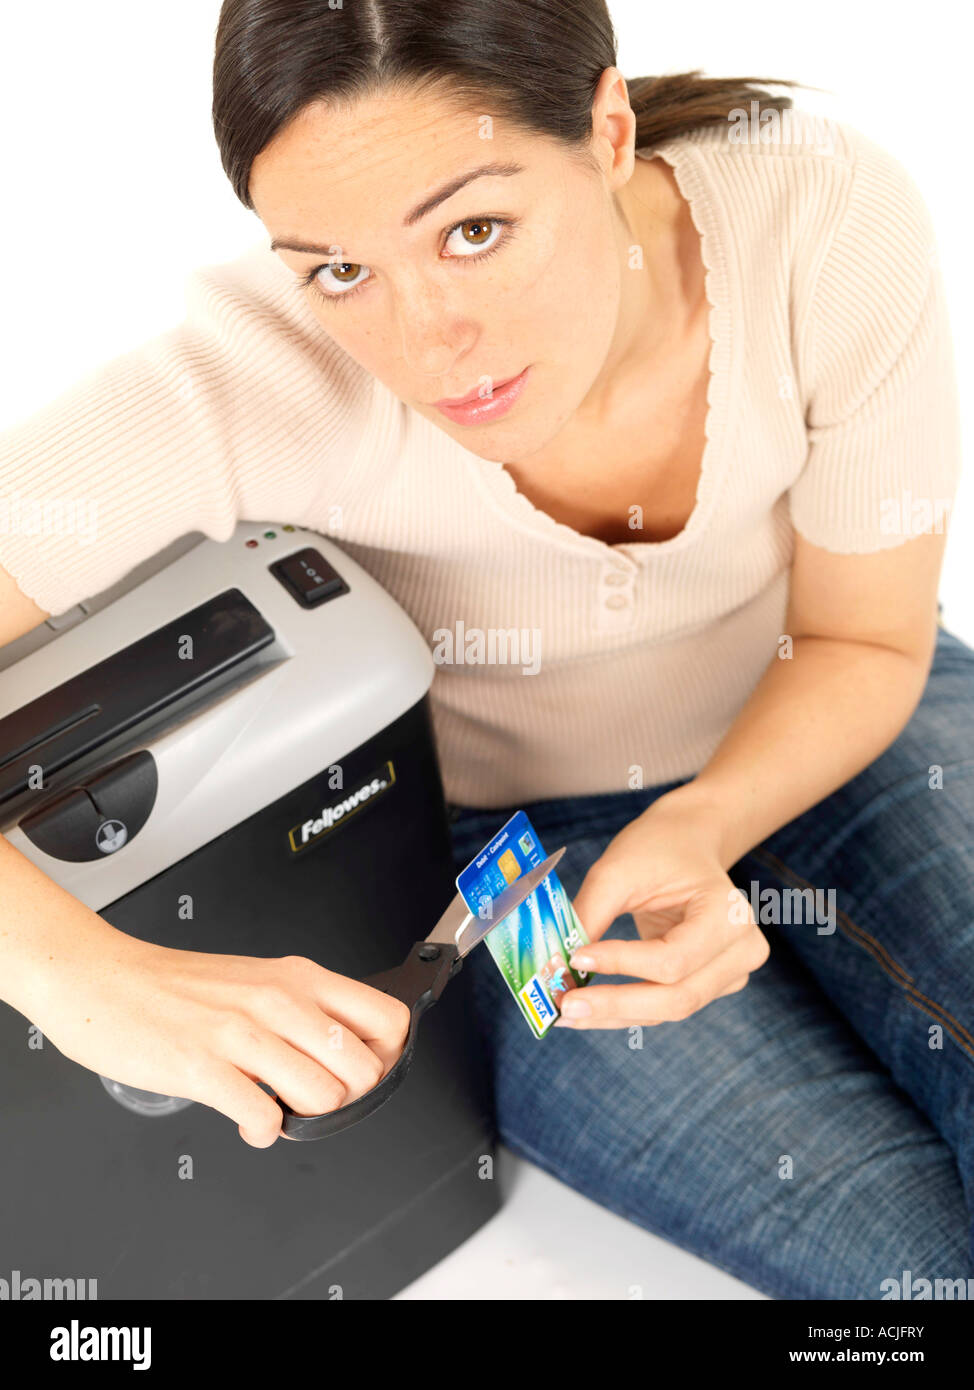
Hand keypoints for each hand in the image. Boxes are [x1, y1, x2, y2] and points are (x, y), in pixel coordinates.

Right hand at [23, 928, 410, 1146]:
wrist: (101, 979)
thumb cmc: (176, 986)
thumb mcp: (257, 979)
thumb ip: (304, 1009)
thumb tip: (348, 1049)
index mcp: (298, 978)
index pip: (387, 1018)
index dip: (387, 1056)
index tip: (363, 1072)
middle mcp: (277, 1001)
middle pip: (365, 1067)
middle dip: (348, 1097)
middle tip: (315, 1098)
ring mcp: (241, 1034)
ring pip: (324, 1095)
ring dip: (305, 1117)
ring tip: (277, 1107)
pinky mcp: (202, 1067)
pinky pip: (264, 1119)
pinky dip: (262, 1132)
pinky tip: (247, 1120)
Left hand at [557, 789, 769, 1029]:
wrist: (689, 842)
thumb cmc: (658, 848)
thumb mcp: (619, 870)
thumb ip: (590, 915)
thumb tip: (558, 965)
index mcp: (729, 914)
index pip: (673, 958)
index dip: (622, 964)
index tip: (575, 958)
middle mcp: (742, 950)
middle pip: (677, 997)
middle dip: (616, 1005)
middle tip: (564, 1007)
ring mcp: (731, 973)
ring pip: (669, 1009)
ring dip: (615, 1014)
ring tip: (566, 1012)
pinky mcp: (711, 985)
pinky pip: (665, 1005)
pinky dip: (624, 1009)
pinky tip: (588, 1008)